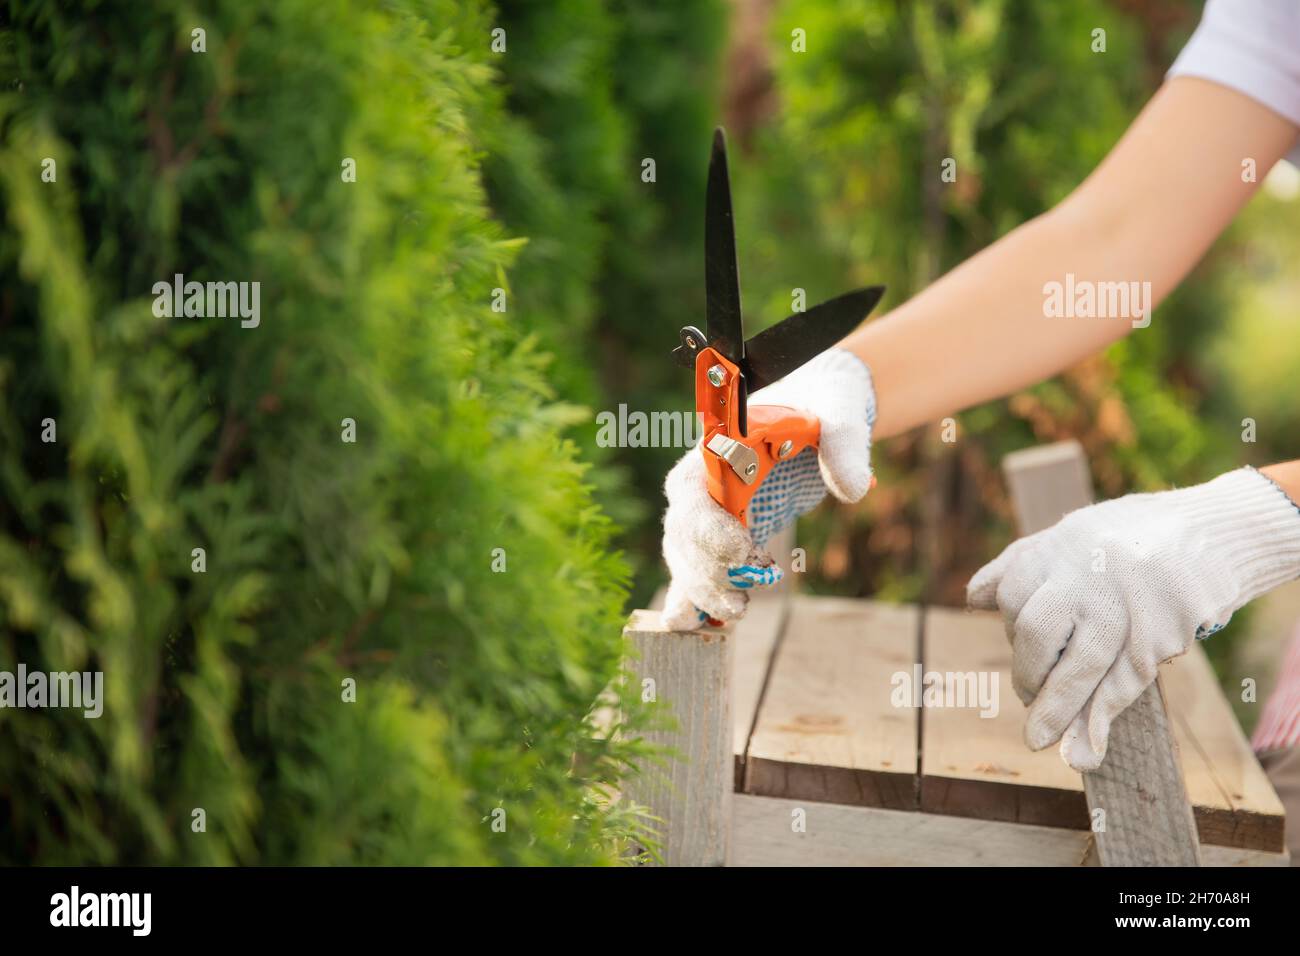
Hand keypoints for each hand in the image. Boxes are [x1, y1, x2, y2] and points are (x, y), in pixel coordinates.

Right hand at [660, 349, 876, 629]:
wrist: (820, 411)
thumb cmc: (822, 405)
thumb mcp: (838, 415)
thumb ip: (844, 446)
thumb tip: (855, 490)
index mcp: (717, 447)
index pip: (692, 489)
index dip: (709, 526)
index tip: (744, 550)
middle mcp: (701, 481)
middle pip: (683, 533)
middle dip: (706, 572)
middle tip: (741, 601)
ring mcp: (707, 510)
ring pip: (685, 557)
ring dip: (703, 591)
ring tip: (738, 612)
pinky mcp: (722, 534)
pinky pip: (698, 569)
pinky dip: (696, 599)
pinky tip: (708, 624)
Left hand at [968, 467, 1299, 770]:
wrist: (1208, 533)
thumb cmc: (1125, 539)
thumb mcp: (1069, 536)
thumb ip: (1019, 565)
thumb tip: (972, 601)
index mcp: (1058, 546)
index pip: (1011, 597)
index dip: (1013, 630)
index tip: (1026, 653)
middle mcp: (1087, 575)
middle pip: (1037, 633)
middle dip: (1029, 673)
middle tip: (1029, 695)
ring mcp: (1125, 605)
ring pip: (1080, 666)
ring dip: (1057, 711)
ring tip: (1039, 742)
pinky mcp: (1159, 634)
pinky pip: (1123, 684)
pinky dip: (1100, 719)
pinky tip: (1086, 752)